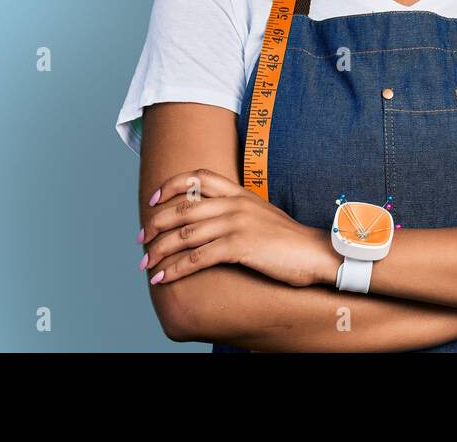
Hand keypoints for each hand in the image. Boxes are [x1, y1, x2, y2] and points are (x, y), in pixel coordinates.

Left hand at [140, 168, 332, 287]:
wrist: (315, 252)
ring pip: (185, 234)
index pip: (198, 177)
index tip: (153, 201)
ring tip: (145, 264)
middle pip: (183, 208)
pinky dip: (176, 268)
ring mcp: (237, 224)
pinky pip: (197, 257)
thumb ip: (236, 211)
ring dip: (160, 250)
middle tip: (141, 239)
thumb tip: (208, 221)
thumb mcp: (260, 215)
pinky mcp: (239, 246)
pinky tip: (163, 277)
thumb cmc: (287, 240)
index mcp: (240, 193)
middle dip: (156, 224)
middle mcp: (235, 204)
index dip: (171, 186)